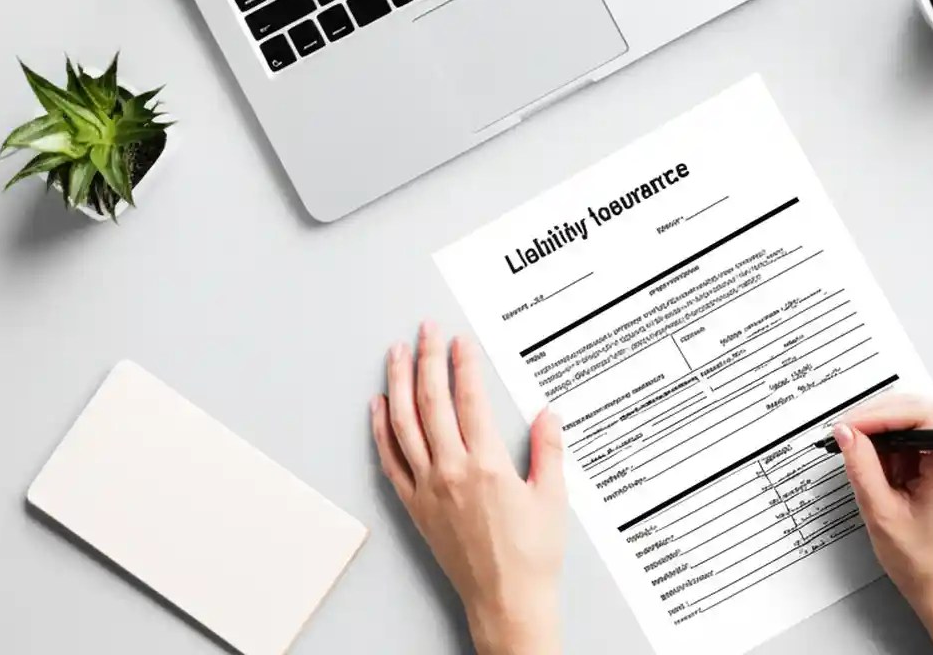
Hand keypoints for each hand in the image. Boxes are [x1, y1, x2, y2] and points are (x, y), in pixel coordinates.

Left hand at [371, 322, 565, 654]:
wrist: (506, 600)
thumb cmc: (531, 556)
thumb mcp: (553, 497)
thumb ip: (548, 450)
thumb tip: (547, 414)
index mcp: (488, 466)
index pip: (471, 401)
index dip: (464, 365)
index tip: (460, 342)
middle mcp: (452, 473)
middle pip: (432, 403)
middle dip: (427, 360)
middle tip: (426, 332)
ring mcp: (428, 489)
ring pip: (404, 425)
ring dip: (398, 384)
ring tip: (396, 355)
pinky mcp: (414, 507)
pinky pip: (390, 461)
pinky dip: (380, 430)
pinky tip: (379, 407)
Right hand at [835, 394, 932, 654]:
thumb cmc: (921, 557)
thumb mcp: (881, 512)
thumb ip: (862, 466)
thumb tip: (845, 431)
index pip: (921, 413)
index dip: (880, 413)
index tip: (849, 426)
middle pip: (917, 408)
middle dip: (876, 419)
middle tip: (845, 435)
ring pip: (911, 419)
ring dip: (881, 432)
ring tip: (861, 459)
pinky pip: (911, 436)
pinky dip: (888, 444)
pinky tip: (876, 466)